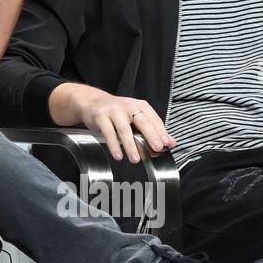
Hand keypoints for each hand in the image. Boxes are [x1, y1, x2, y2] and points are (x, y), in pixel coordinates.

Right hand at [50, 84, 175, 162]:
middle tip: (157, 148)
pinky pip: (108, 133)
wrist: (92, 103)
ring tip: (136, 159)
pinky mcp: (100, 117)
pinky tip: (118, 155)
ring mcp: (113, 111)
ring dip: (131, 145)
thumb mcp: (135, 119)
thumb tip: (170, 143)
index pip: (154, 120)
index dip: (161, 132)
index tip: (167, 144)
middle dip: (150, 135)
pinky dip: (114, 145)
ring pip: (124, 129)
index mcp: (140, 106)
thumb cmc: (117, 113)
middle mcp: (128, 106)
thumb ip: (152, 131)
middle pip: (142, 122)